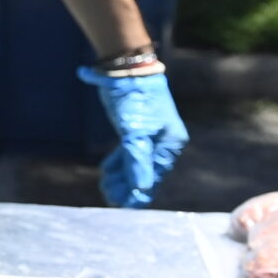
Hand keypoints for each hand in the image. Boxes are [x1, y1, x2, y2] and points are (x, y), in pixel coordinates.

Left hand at [79, 62, 188, 207]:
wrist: (128, 70)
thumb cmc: (136, 99)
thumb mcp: (135, 131)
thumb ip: (138, 159)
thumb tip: (142, 187)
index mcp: (169, 143)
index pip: (155, 174)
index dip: (140, 191)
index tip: (126, 206)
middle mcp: (162, 142)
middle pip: (146, 171)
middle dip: (129, 187)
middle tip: (111, 200)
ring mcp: (148, 136)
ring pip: (136, 163)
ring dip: (122, 177)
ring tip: (107, 190)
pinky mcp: (134, 129)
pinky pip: (129, 152)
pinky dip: (119, 163)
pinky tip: (108, 173)